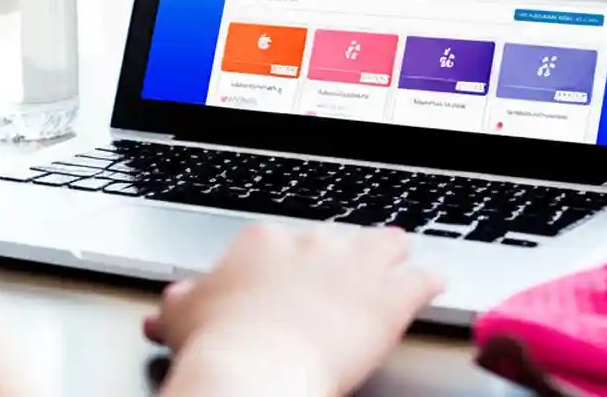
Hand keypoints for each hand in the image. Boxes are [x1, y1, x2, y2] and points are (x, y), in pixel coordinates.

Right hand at [146, 223, 443, 396]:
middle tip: (343, 281)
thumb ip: (184, 299)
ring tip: (397, 263)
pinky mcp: (391, 296)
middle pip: (338, 239)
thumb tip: (175, 300)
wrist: (254, 366)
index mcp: (264, 240)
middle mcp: (313, 241)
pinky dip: (429, 281)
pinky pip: (423, 278)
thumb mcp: (183, 314)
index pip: (290, 240)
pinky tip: (431, 283)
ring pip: (386, 245)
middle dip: (343, 259)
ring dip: (391, 257)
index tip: (299, 277)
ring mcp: (355, 265)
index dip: (299, 260)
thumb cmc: (219, 343)